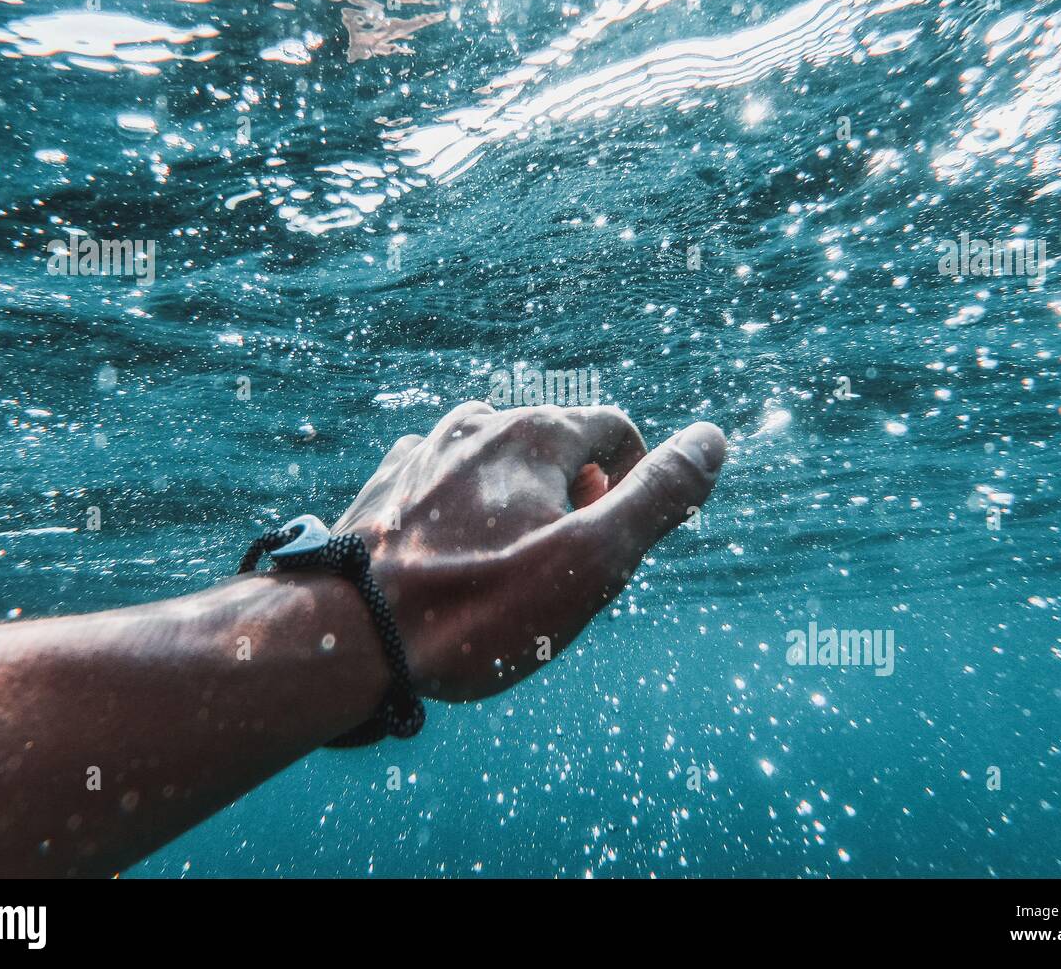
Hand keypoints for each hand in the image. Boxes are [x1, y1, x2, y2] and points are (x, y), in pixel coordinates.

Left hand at [332, 402, 725, 700]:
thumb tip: (712, 438)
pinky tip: (449, 566)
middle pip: (560, 452)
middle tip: (551, 579)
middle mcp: (478, 422)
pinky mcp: (388, 483)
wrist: (348, 637)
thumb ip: (659, 496)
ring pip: (502, 469)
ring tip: (499, 579)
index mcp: (535, 432)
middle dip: (573, 506)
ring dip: (518, 510)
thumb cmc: (477, 607)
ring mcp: (426, 450)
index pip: (619, 434)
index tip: (603, 551)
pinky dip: (465, 516)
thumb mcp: (593, 560)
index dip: (628, 492)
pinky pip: (449, 487)